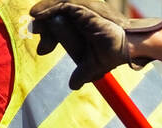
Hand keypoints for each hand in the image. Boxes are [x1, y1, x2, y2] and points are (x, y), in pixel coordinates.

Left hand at [30, 0, 161, 87]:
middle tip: (41, 46)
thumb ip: (81, 73)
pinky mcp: (84, 7)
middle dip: (44, 28)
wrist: (128, 47)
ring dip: (43, 15)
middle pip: (55, 15)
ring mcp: (83, 9)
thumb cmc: (114, 52)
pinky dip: (47, 7)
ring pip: (56, 7)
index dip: (49, 36)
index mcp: (83, 25)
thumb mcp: (92, 66)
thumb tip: (73, 85)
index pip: (60, 25)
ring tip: (33, 22)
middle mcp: (82, 14)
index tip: (43, 50)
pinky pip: (61, 4)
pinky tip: (36, 14)